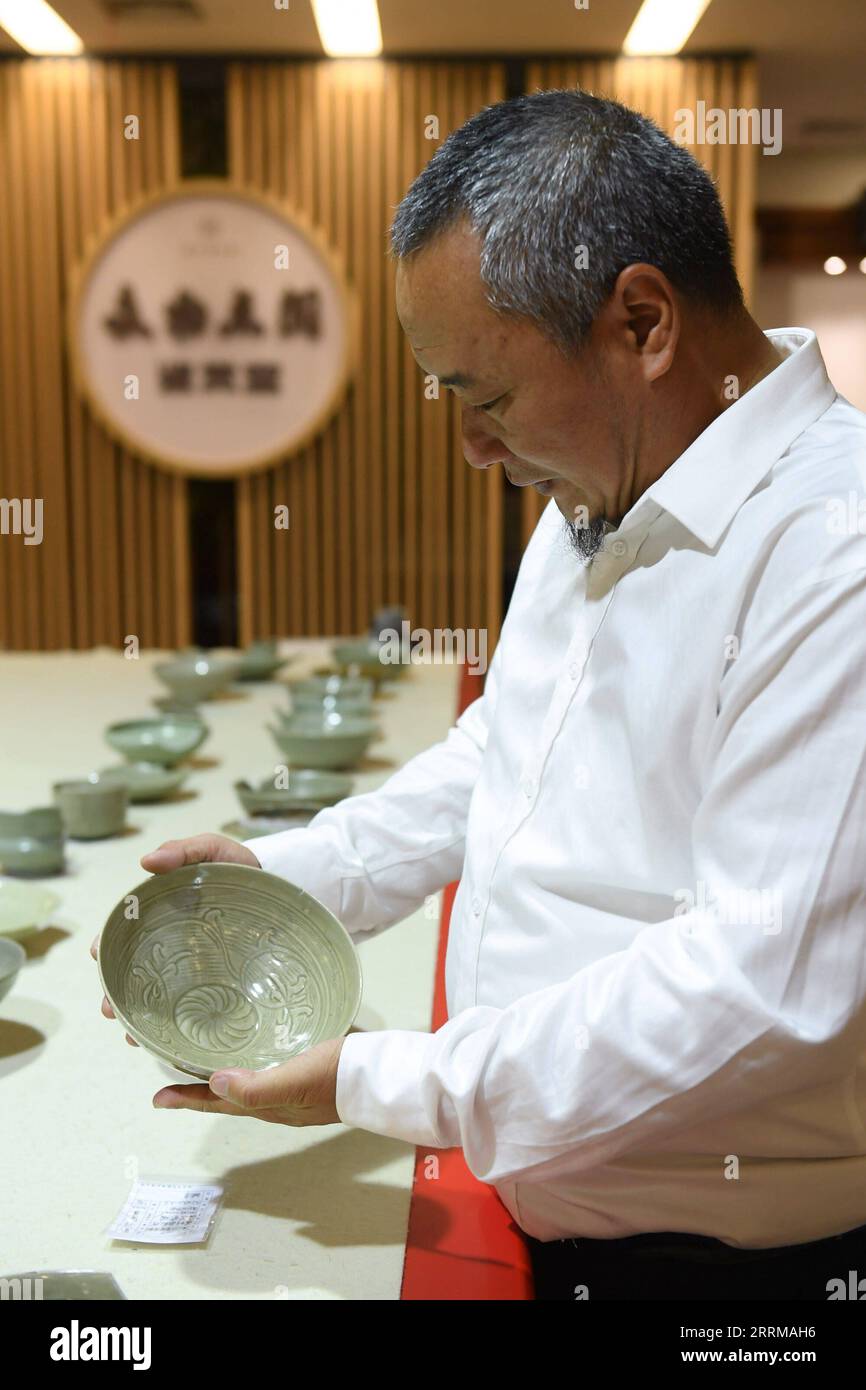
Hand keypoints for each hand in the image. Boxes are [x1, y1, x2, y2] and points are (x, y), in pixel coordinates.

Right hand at [92, 833, 261, 1038]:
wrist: (284, 886)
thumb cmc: (241, 867)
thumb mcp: (211, 850)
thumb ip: (183, 851)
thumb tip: (146, 861)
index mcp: (163, 915)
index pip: (124, 933)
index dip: (106, 946)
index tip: (96, 954)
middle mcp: (173, 946)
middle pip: (133, 972)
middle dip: (115, 993)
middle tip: (109, 1010)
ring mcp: (194, 968)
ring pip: (157, 997)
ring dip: (138, 1018)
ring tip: (131, 1035)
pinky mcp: (218, 985)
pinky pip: (192, 1010)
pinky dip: (174, 1028)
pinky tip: (167, 1046)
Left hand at [151, 1037, 345, 1125]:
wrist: (379, 1074)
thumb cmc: (335, 1078)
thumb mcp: (293, 1082)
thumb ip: (256, 1087)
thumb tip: (214, 1082)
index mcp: (266, 1105)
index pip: (217, 1104)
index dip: (186, 1100)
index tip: (156, 1099)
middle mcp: (275, 1099)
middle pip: (227, 1096)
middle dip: (199, 1087)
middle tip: (172, 1073)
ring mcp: (292, 1085)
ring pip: (247, 1081)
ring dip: (223, 1074)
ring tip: (204, 1060)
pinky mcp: (308, 1067)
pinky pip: (268, 1066)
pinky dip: (252, 1059)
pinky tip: (254, 1043)